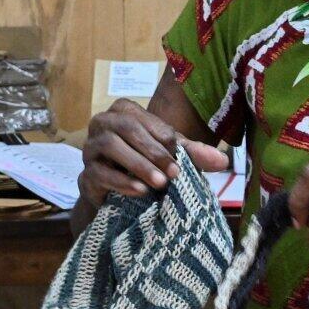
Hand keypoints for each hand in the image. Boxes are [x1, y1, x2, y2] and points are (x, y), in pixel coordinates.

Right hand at [79, 100, 229, 201]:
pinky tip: (140, 191)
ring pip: (109, 146)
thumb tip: (223, 160)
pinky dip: (121, 182)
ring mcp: (90, 149)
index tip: (180, 157)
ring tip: (159, 183)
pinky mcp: (85, 174)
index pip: (143, 119)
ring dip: (137, 165)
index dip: (163, 137)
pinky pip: (98, 173)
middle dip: (152, 151)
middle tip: (174, 173)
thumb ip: (194, 154)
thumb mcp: (171, 157)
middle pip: (124, 128)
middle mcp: (102, 124)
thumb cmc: (147, 166)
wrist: (119, 197)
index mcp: (123, 112)